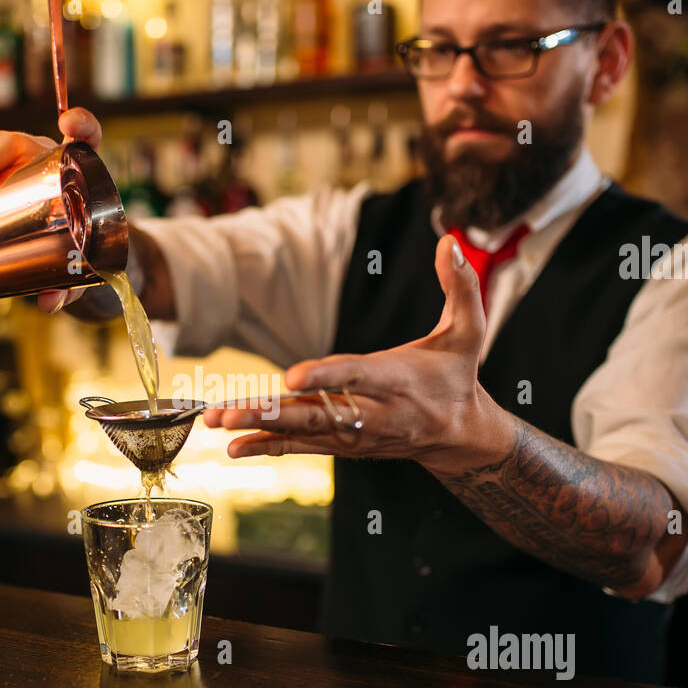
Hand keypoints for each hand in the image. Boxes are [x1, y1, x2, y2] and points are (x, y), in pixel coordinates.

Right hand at [0, 106, 103, 313]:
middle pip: (10, 144)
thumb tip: (48, 303)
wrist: (63, 246)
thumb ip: (67, 286)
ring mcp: (13, 164)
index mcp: (73, 169)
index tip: (68, 125)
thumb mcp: (73, 269)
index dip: (82, 124)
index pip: (86, 136)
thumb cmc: (74, 251)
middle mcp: (42, 157)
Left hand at [201, 235, 515, 475]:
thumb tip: (452, 240)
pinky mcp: (343, 445)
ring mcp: (355, 434)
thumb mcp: (469, 331)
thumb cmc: (456, 375)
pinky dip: (268, 445)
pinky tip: (234, 447)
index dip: (327, 376)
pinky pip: (301, 446)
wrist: (458, 434)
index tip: (292, 376)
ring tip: (218, 423)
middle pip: (318, 413)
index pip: (358, 375)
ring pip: (302, 431)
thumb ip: (461, 286)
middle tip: (228, 413)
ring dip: (258, 427)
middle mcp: (373, 412)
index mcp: (398, 379)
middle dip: (271, 413)